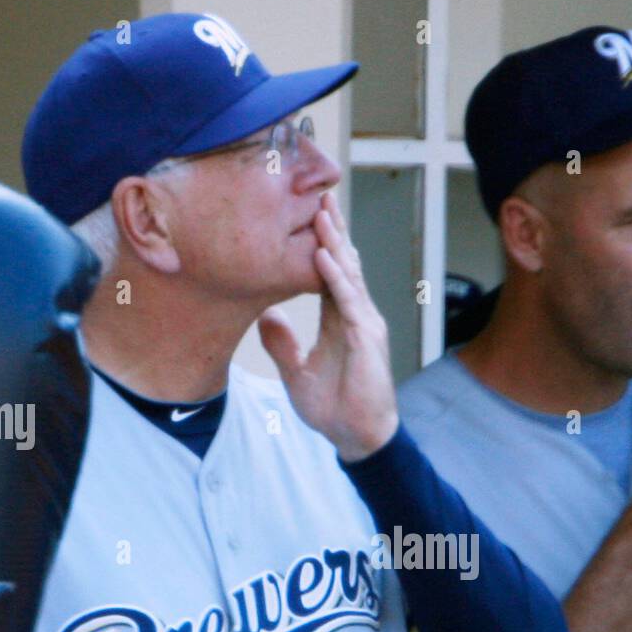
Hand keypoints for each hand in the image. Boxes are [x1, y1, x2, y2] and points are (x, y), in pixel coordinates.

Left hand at [258, 190, 398, 460]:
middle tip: (320, 194)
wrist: (357, 436)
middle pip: (344, 264)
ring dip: (335, 242)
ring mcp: (364, 324)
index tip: (309, 216)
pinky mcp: (366, 339)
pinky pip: (349, 301)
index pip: (330, 274)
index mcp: (340, 320)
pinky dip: (336, 278)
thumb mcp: (296, 372)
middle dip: (333, 230)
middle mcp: (356, 315)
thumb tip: (265, 316)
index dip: (322, 244)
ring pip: (348, 275)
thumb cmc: (334, 408)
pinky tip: (325, 256)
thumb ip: (282, 344)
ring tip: (322, 212)